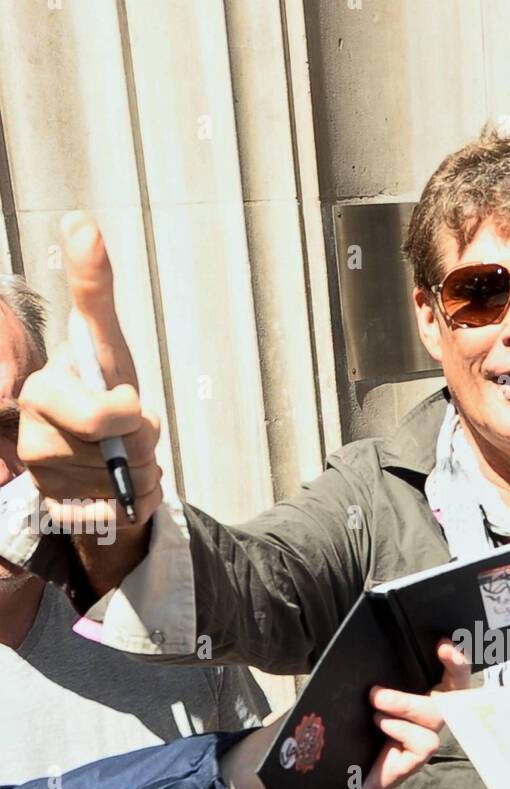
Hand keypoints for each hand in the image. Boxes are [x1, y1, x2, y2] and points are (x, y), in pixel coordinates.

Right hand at [16, 212, 162, 533]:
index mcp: (41, 392)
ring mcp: (47, 480)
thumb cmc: (104, 390)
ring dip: (144, 467)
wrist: (104, 456)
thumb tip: (80, 219)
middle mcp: (34, 439)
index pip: (107, 415)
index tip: (127, 401)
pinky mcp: (65, 515)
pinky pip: (126, 515)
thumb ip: (93, 288)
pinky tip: (123, 484)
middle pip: (125, 448)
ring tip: (124, 453)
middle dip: (143, 437)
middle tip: (131, 428)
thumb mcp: (107, 343)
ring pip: (130, 481)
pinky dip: (139, 500)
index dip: (131, 412)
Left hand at [354, 637, 471, 788]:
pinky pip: (424, 741)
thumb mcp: (357, 698)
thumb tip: (371, 653)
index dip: (455, 658)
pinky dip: (402, 728)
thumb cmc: (346, 730)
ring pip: (435, 715)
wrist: (331, 772)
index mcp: (417, 695)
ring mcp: (423, 739)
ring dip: (407, 702)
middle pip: (458, 690)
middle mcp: (426, 716)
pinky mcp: (415, 760)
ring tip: (376, 699)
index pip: (447, 674)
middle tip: (442, 648)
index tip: (444, 643)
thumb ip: (369, 678)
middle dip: (457, 666)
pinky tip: (380, 725)